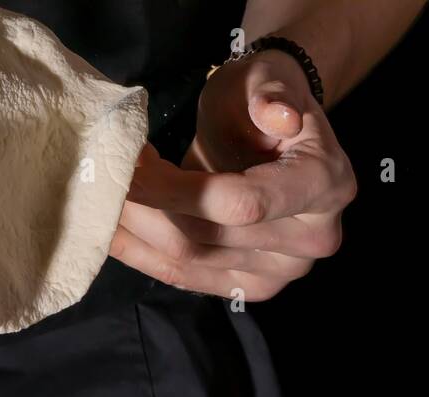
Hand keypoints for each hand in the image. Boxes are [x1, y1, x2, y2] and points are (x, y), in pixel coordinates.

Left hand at [112, 48, 355, 300]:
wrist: (271, 134)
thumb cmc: (262, 100)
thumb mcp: (266, 78)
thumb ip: (271, 92)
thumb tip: (279, 115)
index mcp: (326, 185)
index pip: (244, 203)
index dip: (177, 190)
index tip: (130, 165)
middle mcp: (312, 239)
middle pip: (209, 237)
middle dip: (146, 205)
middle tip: (103, 173)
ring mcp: (281, 272)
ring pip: (189, 261)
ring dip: (136, 230)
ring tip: (102, 194)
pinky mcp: (249, 288)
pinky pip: (186, 278)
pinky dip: (143, 254)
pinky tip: (111, 230)